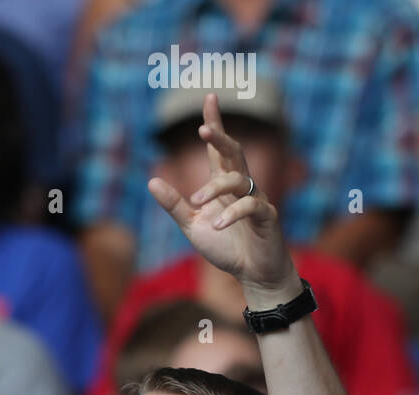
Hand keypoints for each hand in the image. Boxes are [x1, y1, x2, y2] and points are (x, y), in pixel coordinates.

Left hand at [147, 94, 295, 298]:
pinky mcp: (267, 216)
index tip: (209, 97)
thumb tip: (151, 180)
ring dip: (214, 188)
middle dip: (219, 138)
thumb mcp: (193, 226)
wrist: (252, 273)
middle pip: (233, 153)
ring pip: (238, 179)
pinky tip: (218, 225)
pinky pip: (251, 206)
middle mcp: (242, 186)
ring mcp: (257, 199)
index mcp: (223, 185)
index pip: (218, 149)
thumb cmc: (226, 248)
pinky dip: (233, 214)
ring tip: (197, 203)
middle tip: (202, 129)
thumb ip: (174, 205)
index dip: (215, 123)